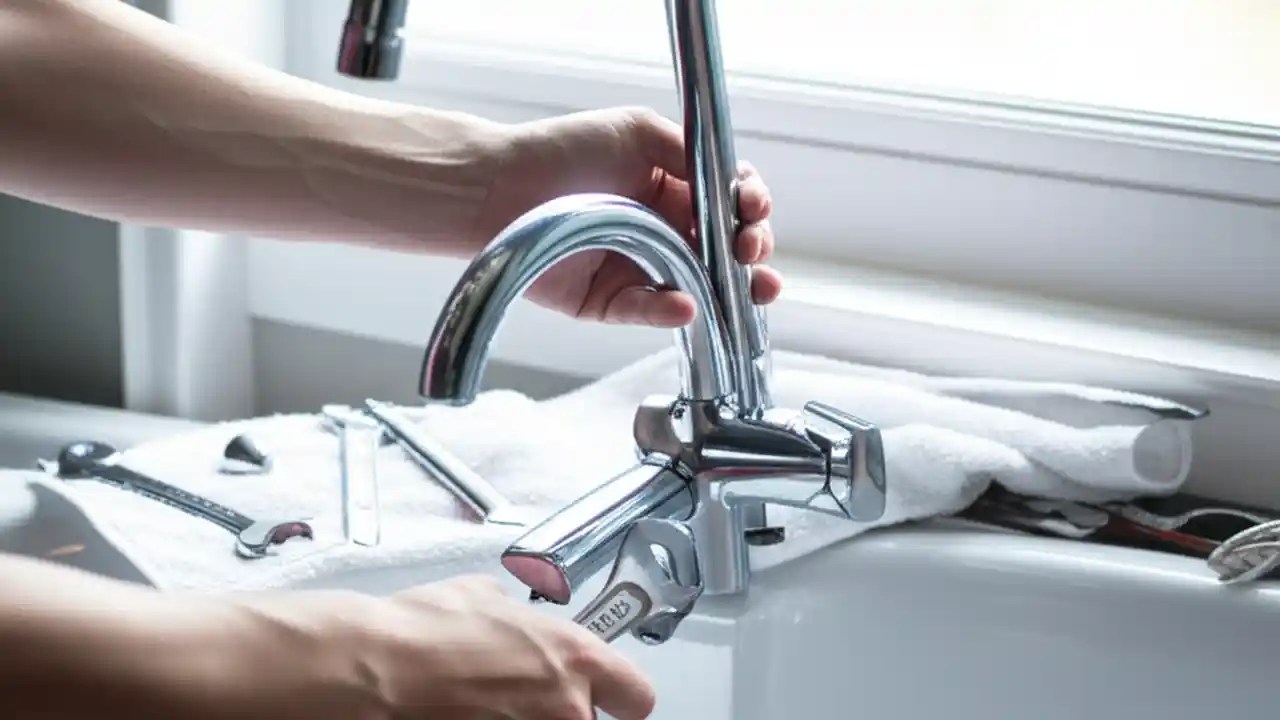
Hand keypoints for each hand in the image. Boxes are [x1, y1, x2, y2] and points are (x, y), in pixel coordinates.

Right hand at [235, 575, 654, 719]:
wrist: (375, 669)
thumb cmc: (424, 630)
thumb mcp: (484, 596)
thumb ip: (518, 614)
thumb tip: (513, 616)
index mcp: (576, 657)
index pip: (637, 695)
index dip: (620, 695)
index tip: (607, 696)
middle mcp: (566, 706)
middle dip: (563, 709)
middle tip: (525, 697)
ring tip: (483, 701)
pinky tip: (464, 711)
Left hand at [477, 106, 782, 326]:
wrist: (498, 187)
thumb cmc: (563, 151)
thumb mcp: (637, 133)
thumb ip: (689, 154)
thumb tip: (732, 185)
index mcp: (671, 190)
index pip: (729, 205)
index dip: (751, 209)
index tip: (752, 210)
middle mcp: (660, 231)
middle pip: (724, 251)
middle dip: (753, 251)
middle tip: (752, 250)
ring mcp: (638, 268)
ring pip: (699, 287)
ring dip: (733, 291)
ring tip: (754, 289)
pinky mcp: (608, 301)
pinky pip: (648, 310)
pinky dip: (670, 310)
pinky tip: (688, 302)